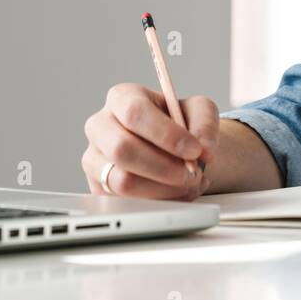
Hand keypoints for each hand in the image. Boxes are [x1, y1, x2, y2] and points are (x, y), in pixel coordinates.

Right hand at [82, 83, 218, 199]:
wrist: (172, 146)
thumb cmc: (179, 122)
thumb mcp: (199, 111)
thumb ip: (205, 124)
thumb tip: (204, 149)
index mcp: (122, 98)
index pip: (134, 113)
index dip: (166, 134)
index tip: (194, 150)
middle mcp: (101, 126)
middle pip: (122, 150)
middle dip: (164, 167)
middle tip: (192, 173)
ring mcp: (95, 159)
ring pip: (122, 181)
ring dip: (163, 188)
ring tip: (188, 183)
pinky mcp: (99, 187)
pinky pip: (126, 201)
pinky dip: (159, 201)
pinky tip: (177, 191)